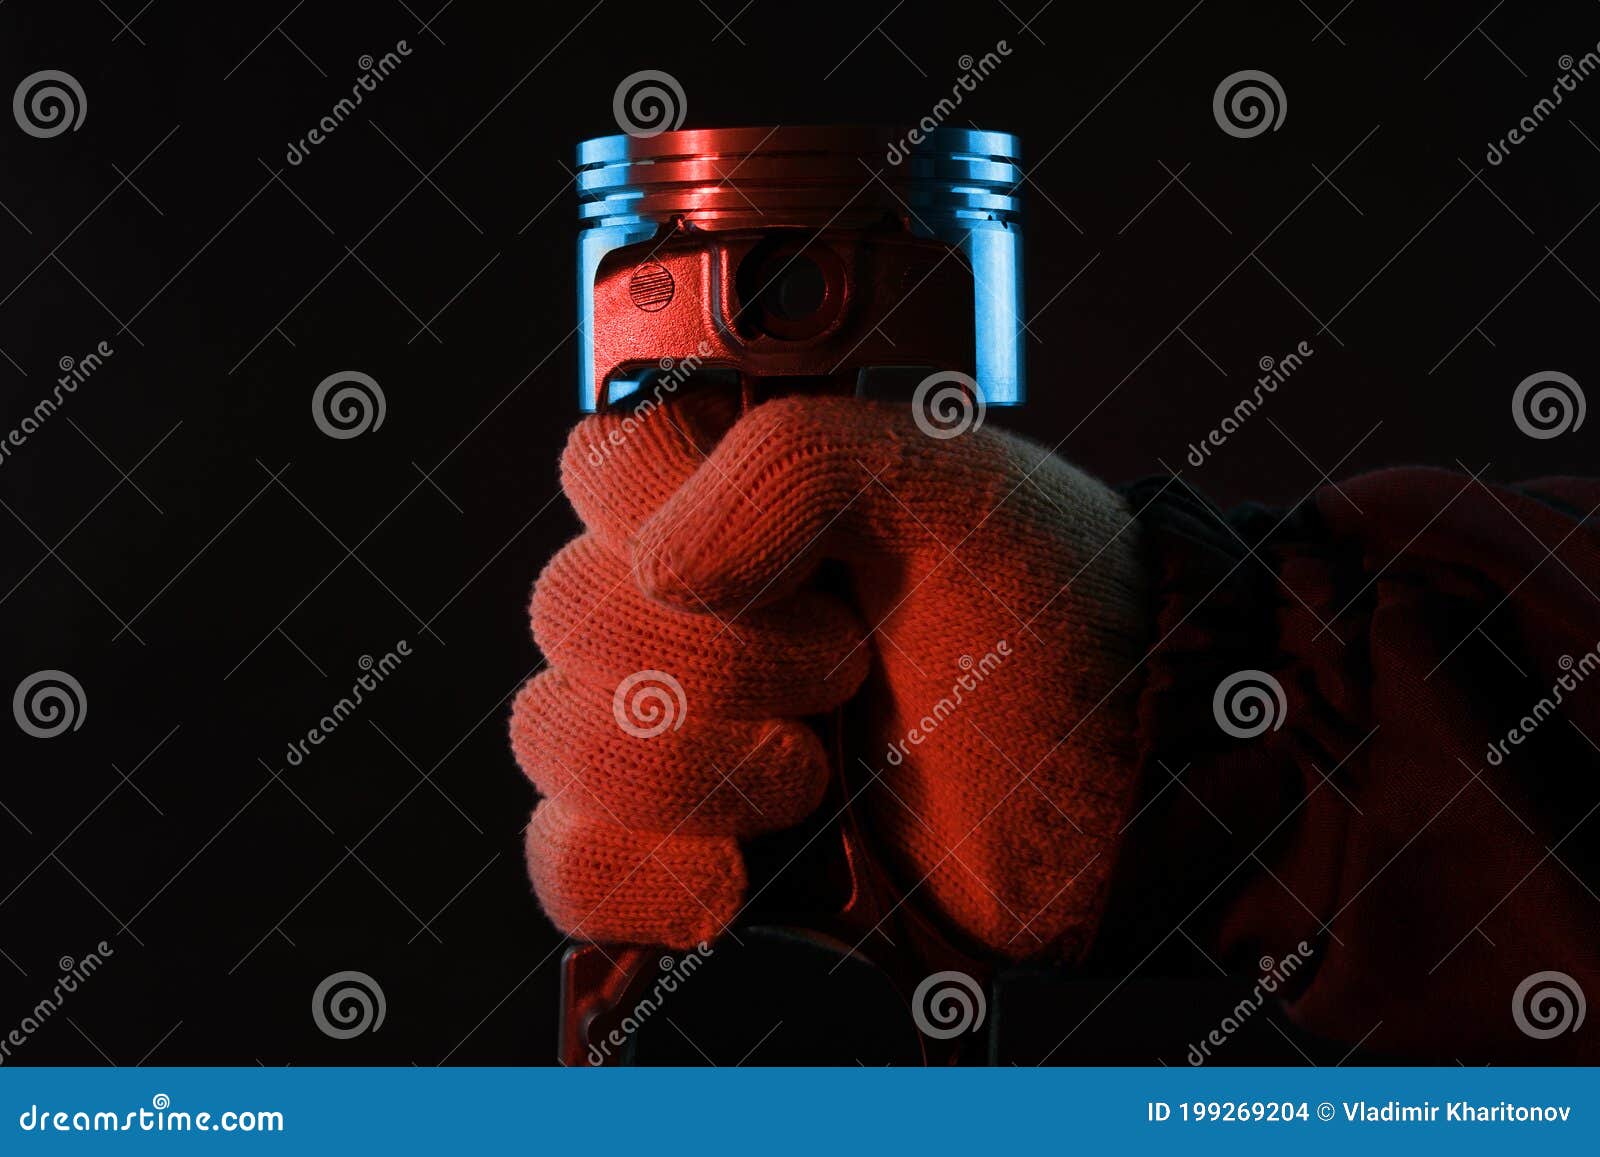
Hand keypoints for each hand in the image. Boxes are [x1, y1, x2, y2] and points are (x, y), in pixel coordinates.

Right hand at [512, 388, 1149, 957]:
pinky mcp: (690, 853)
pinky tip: (732, 877)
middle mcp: (696, 613)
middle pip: (570, 616)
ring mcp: (684, 736)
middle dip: (714, 660)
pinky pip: (572, 865)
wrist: (1119, 802)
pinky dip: (635, 873)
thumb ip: (794, 465)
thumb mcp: (948, 489)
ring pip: (555, 738)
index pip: (599, 470)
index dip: (662, 517)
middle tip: (846, 671)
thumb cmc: (1048, 625)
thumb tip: (657, 572)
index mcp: (740, 504)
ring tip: (814, 778)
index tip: (798, 566)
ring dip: (685, 766)